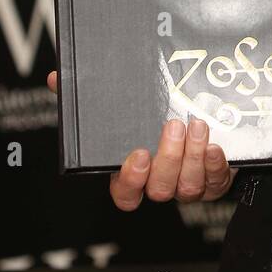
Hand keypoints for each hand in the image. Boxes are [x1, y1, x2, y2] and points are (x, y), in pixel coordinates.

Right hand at [46, 71, 237, 207]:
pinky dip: (216, 166)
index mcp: (135, 172)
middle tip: (174, 125)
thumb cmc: (152, 114)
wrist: (202, 117)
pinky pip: (216, 184)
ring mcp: (187, 184)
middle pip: (160, 189)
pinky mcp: (214, 180)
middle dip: (168, 158)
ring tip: (198, 125)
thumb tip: (55, 78)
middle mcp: (161, 182)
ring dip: (193, 157)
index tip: (139, 154)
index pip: (126, 193)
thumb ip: (87, 95)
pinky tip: (216, 146)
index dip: (131, 180)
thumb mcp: (122, 104)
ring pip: (188, 187)